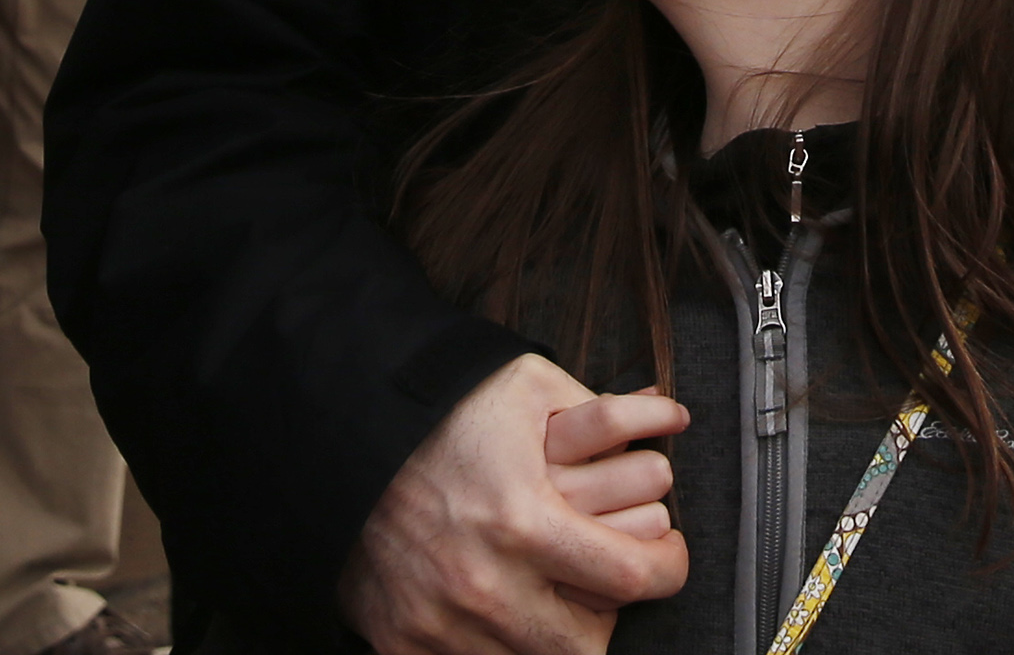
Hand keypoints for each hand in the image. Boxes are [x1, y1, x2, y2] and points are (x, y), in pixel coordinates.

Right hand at [337, 355, 687, 654]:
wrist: (342, 437)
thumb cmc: (440, 409)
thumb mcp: (529, 386)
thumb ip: (607, 410)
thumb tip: (671, 417)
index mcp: (525, 521)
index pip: (633, 577)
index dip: (668, 566)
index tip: (668, 552)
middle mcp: (488, 587)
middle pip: (589, 645)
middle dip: (613, 611)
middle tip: (614, 577)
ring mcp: (444, 626)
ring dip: (558, 632)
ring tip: (560, 588)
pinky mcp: (405, 646)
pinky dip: (498, 646)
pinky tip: (507, 609)